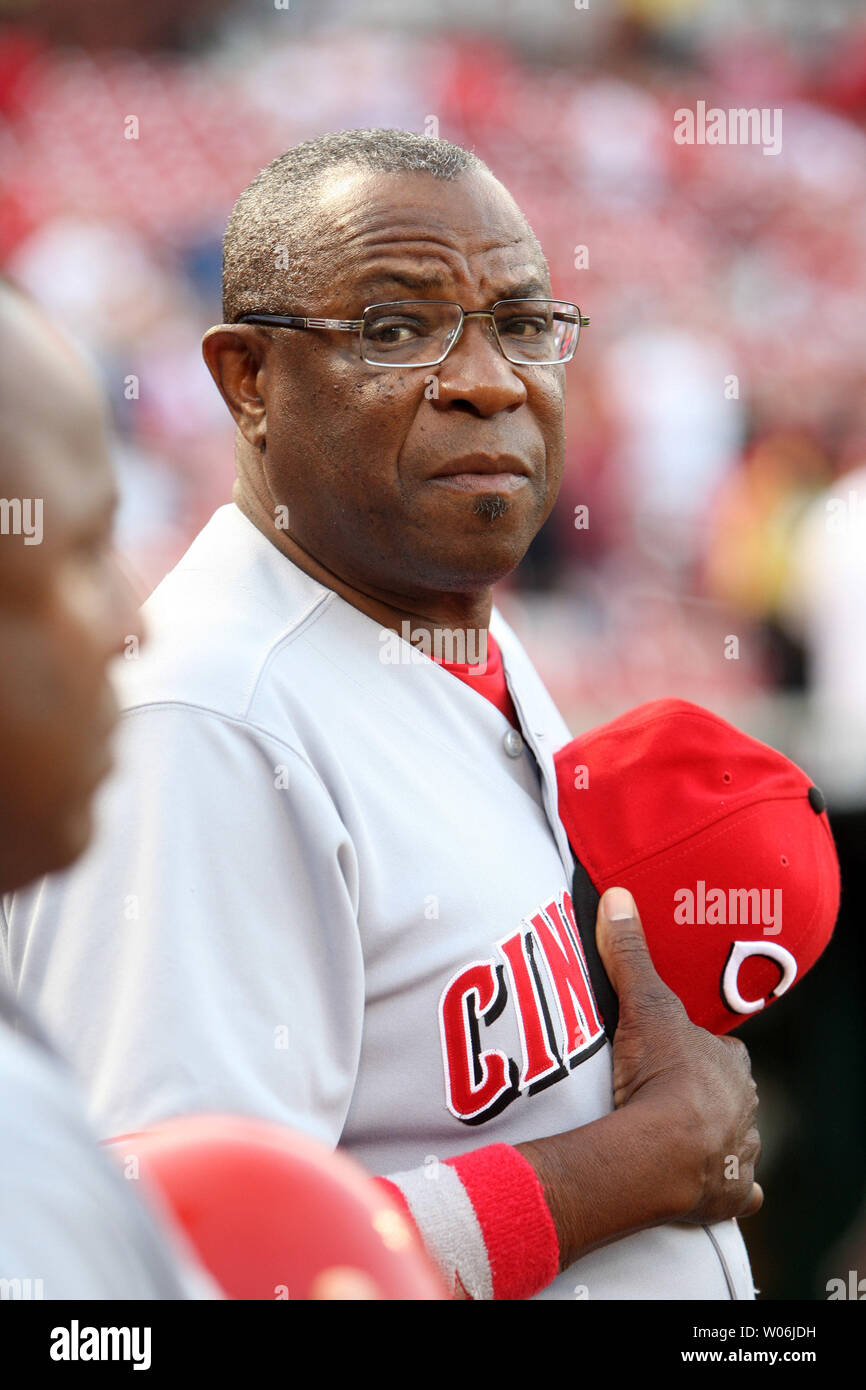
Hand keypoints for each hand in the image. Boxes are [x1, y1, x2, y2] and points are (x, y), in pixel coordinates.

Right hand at [596, 885, 761, 1225]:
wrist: (663, 1151)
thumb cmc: (660, 1075)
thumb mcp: (642, 1004)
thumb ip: (630, 952)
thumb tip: (618, 896)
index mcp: (730, 1064)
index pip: (720, 1049)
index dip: (696, 1049)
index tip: (670, 1049)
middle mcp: (744, 1106)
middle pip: (728, 1093)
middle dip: (704, 1093)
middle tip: (663, 1092)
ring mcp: (738, 1151)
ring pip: (734, 1138)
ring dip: (711, 1137)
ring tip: (671, 1136)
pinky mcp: (730, 1193)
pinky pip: (736, 1190)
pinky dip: (723, 1187)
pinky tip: (700, 1183)